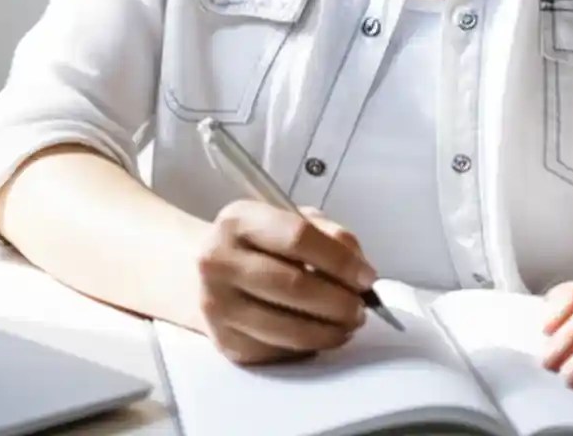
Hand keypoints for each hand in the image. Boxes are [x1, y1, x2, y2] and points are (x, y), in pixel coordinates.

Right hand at [195, 201, 377, 364]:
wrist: (205, 274)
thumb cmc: (259, 246)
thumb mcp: (289, 221)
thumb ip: (328, 235)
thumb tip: (359, 271)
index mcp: (238, 221)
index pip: (297, 237)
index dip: (340, 261)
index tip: (366, 277)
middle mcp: (218, 261)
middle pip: (294, 286)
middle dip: (339, 302)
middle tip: (360, 308)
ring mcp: (217, 305)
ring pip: (289, 328)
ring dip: (330, 331)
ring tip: (347, 325)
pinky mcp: (225, 342)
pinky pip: (280, 351)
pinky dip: (309, 347)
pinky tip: (318, 334)